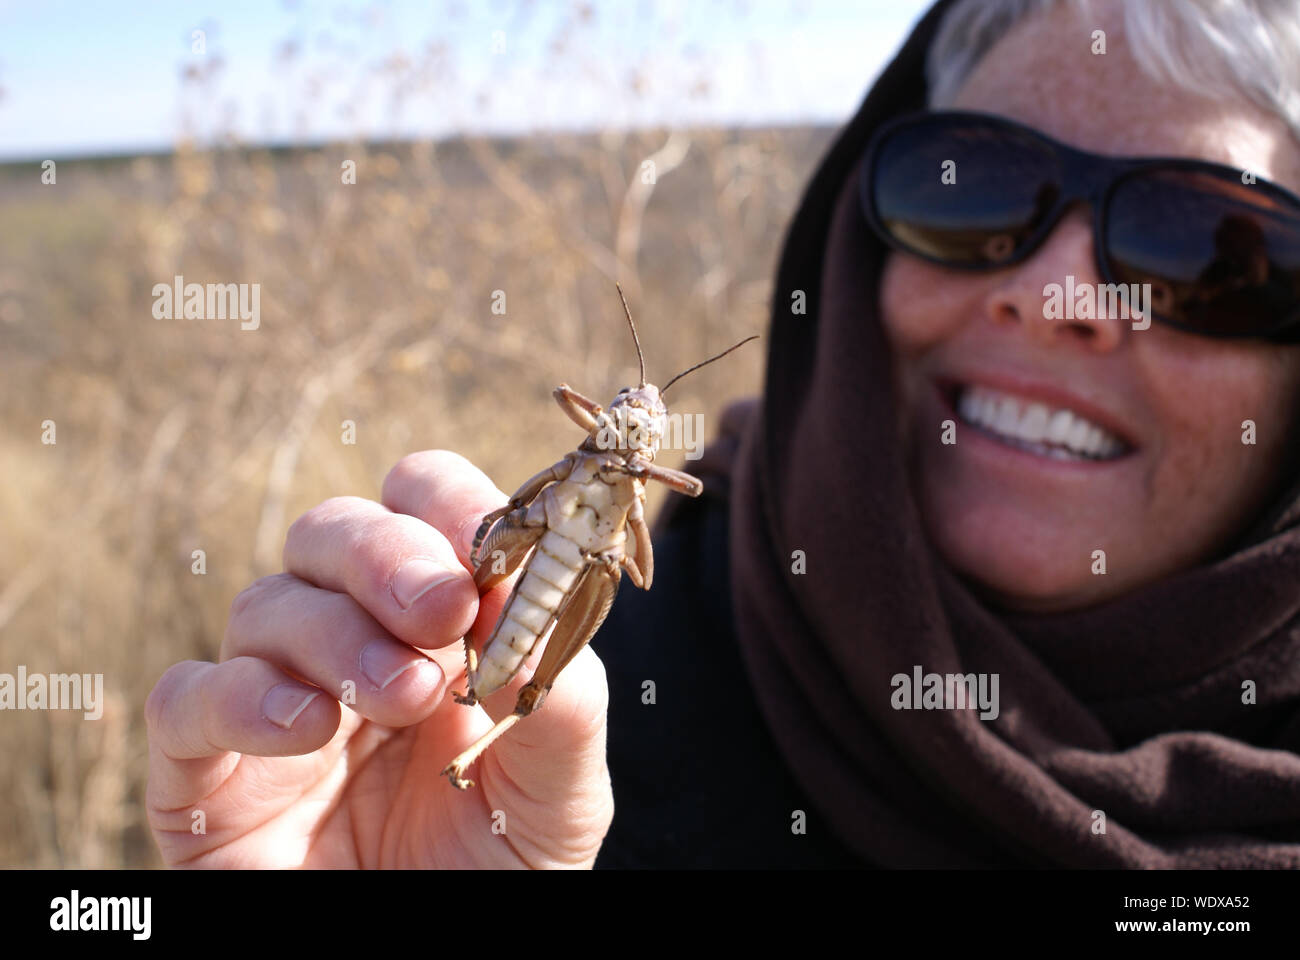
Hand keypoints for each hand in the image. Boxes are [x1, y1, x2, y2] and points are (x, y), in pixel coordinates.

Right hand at [145, 450, 612, 867]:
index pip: (424, 507)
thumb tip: (522, 598)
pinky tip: (306, 731)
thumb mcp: (560, 783)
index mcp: (440, 624)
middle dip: (389, 555)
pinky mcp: (206, 769)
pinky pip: (187, 697)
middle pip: (335, 532)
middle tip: (442, 608)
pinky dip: (238, 696)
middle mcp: (352, 642)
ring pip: (268, 603)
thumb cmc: (498, 868)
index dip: (449, 508)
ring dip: (336, 634)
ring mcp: (275, 699)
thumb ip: (557, 690)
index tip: (488, 559)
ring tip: (398, 697)